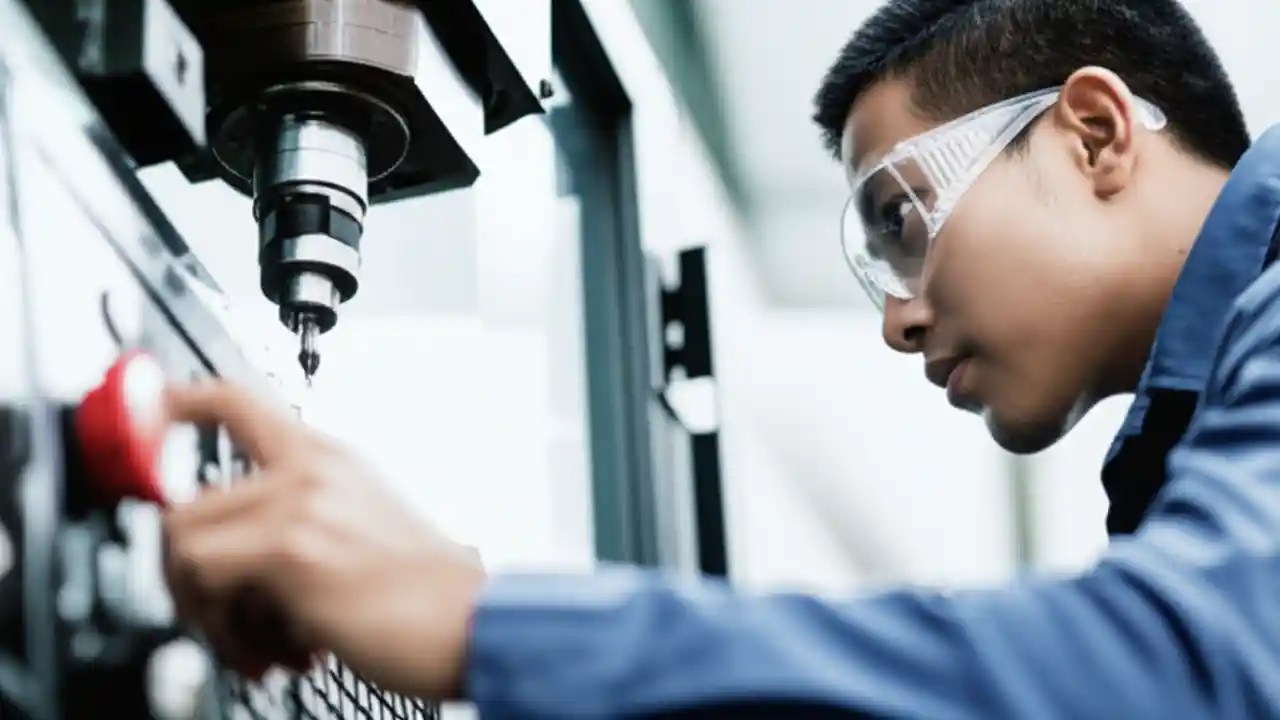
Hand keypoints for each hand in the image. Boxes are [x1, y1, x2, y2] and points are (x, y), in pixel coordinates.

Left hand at [161, 381, 485, 698]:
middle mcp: (309, 470)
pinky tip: (273, 651)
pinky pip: (203, 580)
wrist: (468, 621)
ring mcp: (298, 503)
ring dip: (206, 611)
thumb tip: (234, 566)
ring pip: (182, 543)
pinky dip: (225, 630)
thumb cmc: (423, 592)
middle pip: (184, 504)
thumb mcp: (360, 529)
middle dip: (186, 581)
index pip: (240, 402)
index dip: (183, 401)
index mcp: (327, 459)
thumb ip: (298, 523)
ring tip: (257, 642)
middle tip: (223, 621)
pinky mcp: (290, 549)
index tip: (153, 410)